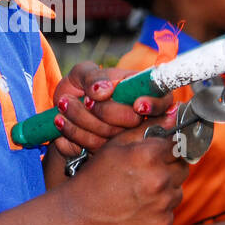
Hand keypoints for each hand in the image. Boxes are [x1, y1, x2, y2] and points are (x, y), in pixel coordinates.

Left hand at [49, 62, 171, 159]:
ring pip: (110, 135)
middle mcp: (137, 117)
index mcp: (140, 91)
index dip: (153, 105)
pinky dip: (73, 131)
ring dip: (82, 118)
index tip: (138, 105)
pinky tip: (61, 121)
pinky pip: (92, 146)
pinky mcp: (106, 152)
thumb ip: (93, 76)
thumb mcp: (82, 72)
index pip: (163, 100)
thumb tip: (104, 89)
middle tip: (85, 100)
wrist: (61, 109)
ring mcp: (123, 137)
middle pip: (133, 121)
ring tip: (65, 104)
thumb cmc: (80, 86)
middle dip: (104, 111)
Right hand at [60, 116, 188, 224]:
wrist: (79, 215)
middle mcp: (160, 180)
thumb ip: (147, 128)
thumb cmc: (95, 176)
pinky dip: (158, 211)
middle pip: (182, 168)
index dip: (168, 149)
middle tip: (146, 174)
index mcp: (150, 155)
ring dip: (165, 190)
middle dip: (169, 168)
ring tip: (139, 193)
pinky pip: (169, 212)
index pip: (179, 145)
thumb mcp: (116, 145)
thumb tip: (172, 116)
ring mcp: (163, 205)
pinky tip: (138, 209)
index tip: (159, 154)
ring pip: (177, 191)